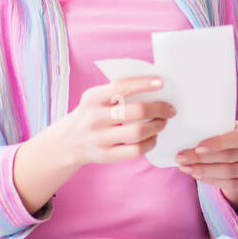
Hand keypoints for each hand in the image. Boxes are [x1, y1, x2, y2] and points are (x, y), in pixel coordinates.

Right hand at [58, 76, 175, 167]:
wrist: (68, 141)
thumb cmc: (90, 114)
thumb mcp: (94, 98)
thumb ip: (116, 91)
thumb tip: (153, 86)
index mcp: (93, 98)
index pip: (121, 87)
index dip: (143, 84)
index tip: (161, 83)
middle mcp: (94, 118)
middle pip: (136, 112)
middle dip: (159, 109)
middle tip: (169, 109)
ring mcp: (99, 139)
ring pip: (138, 132)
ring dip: (157, 126)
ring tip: (162, 122)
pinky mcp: (105, 155)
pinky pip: (136, 151)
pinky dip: (150, 143)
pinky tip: (153, 137)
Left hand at [174, 117, 237, 203]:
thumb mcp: (235, 126)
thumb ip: (220, 129)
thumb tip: (190, 135)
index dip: (218, 144)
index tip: (197, 148)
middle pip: (231, 157)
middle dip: (202, 159)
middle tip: (181, 158)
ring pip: (230, 173)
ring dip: (204, 171)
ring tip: (186, 168)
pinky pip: (233, 184)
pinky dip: (213, 181)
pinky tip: (199, 175)